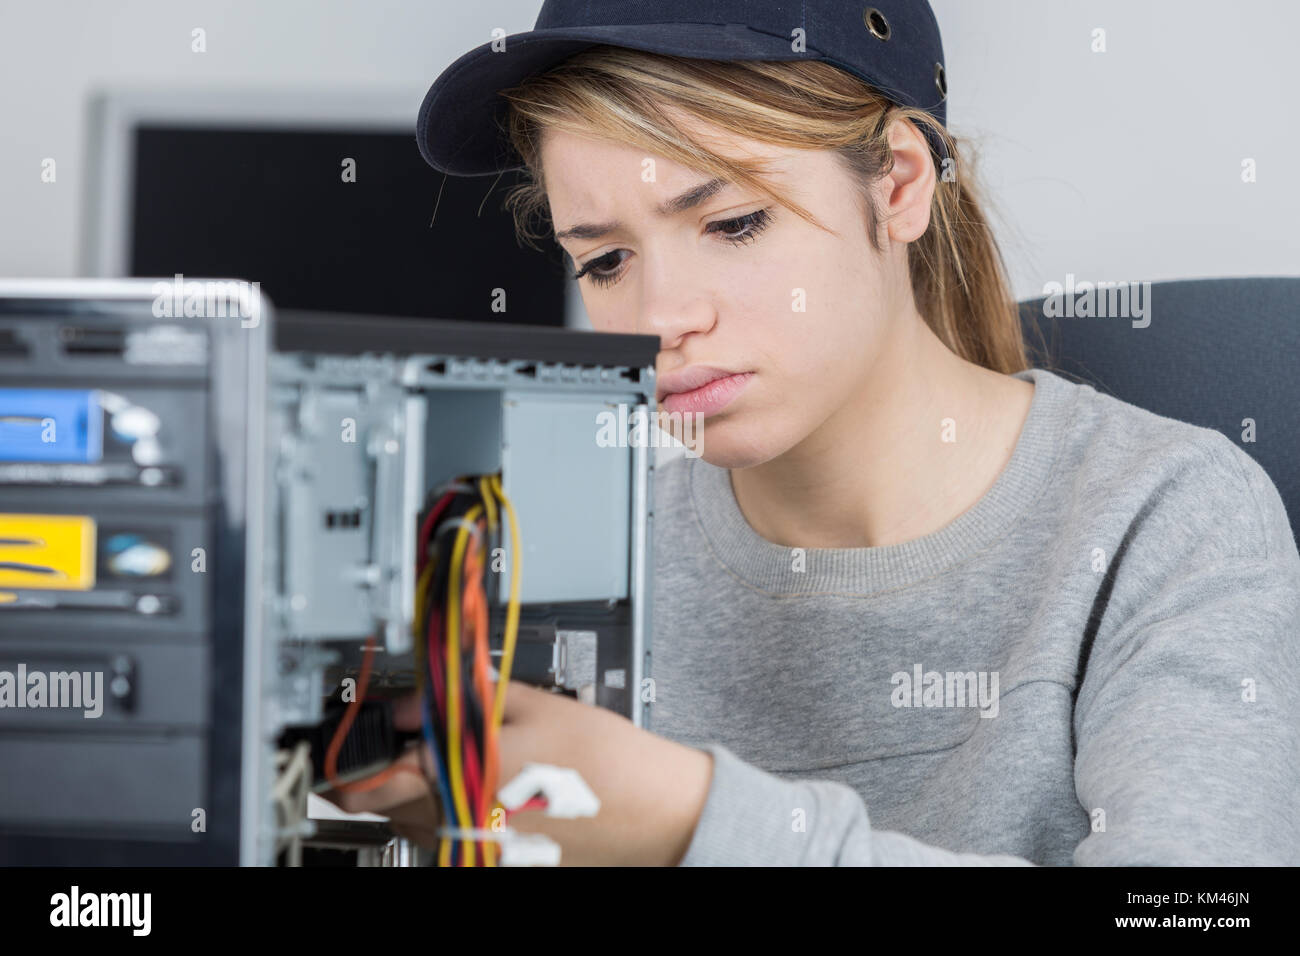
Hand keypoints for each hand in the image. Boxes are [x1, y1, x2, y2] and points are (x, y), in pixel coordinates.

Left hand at [321, 681, 714, 865]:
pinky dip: (452, 813)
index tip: (341, 742)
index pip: (366, 782)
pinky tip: (487, 787)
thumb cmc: (604, 761)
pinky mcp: (498, 865)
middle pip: (386, 805)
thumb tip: (410, 702)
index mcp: (458, 781)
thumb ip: (458, 699)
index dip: (345, 758)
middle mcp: (460, 828)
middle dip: (387, 769)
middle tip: (406, 735)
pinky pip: (451, 840)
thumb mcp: (529, 704)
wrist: (657, 814)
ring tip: (458, 758)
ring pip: (415, 824)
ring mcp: (478, 853)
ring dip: (417, 791)